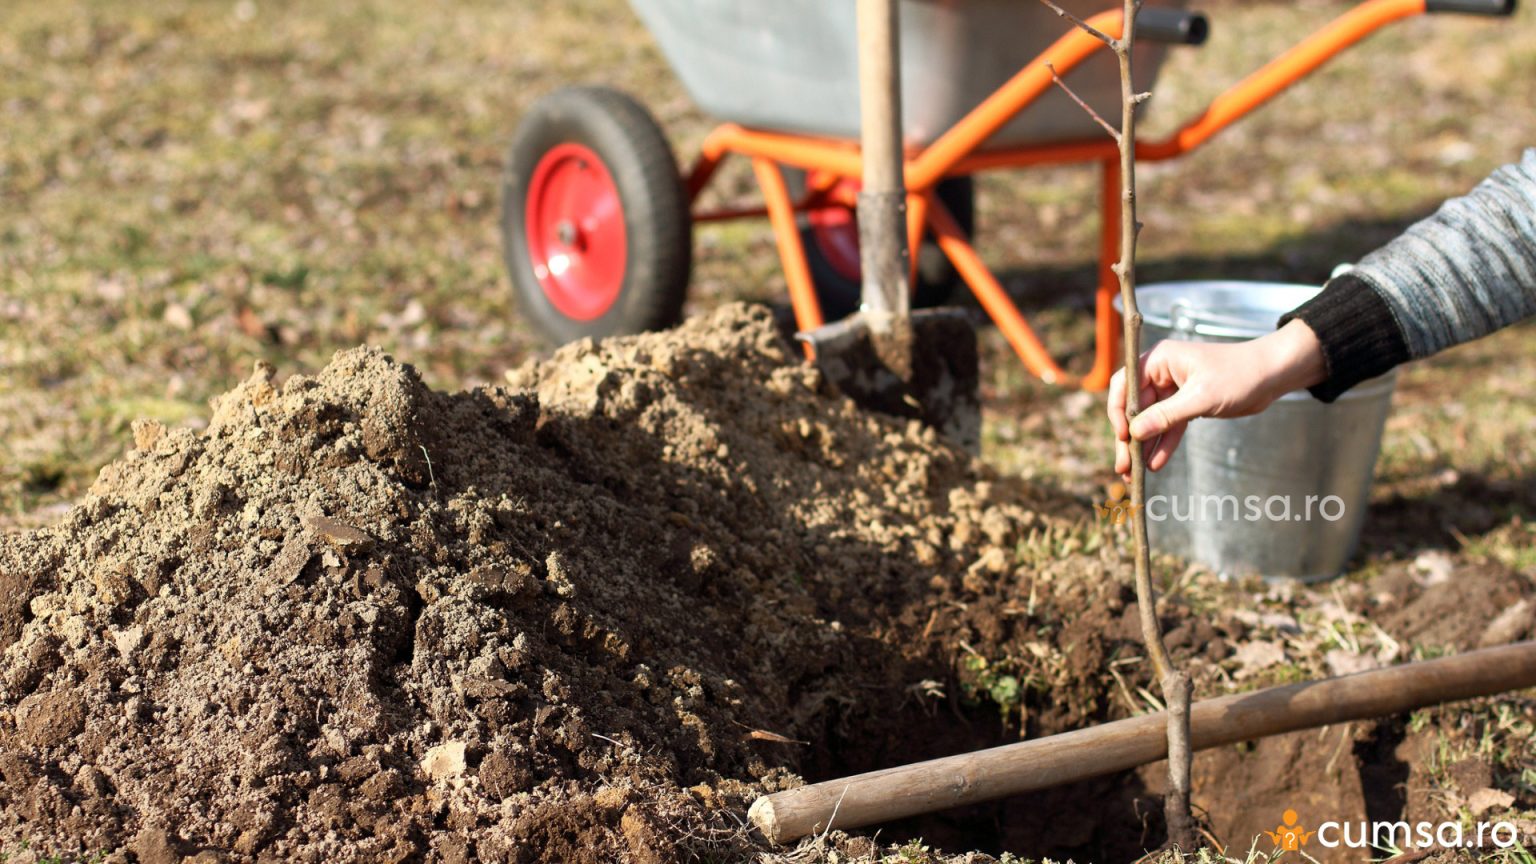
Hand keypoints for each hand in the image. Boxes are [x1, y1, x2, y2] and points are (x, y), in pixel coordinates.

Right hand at [1107, 319, 1327, 477]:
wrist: (1272, 375)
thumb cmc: (1239, 375)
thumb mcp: (1202, 397)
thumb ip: (1167, 415)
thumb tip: (1135, 433)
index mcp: (1159, 360)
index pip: (1124, 384)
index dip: (1118, 411)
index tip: (1123, 436)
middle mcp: (1161, 373)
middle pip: (1134, 407)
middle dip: (1128, 438)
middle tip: (1122, 465)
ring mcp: (1173, 390)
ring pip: (1150, 421)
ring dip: (1143, 446)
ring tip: (1134, 473)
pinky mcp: (1187, 405)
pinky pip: (1169, 426)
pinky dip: (1163, 444)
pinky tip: (1156, 464)